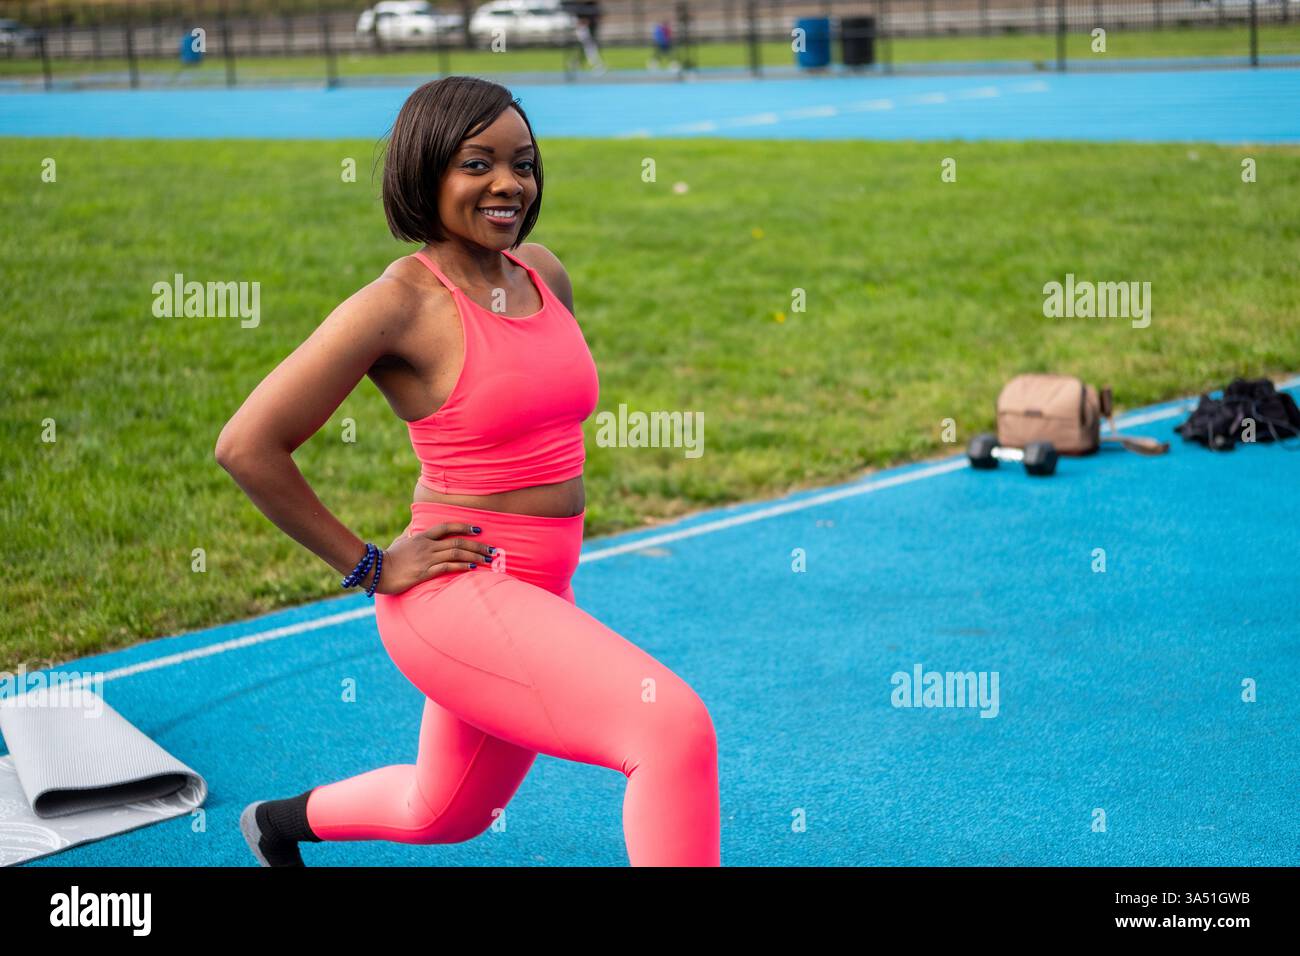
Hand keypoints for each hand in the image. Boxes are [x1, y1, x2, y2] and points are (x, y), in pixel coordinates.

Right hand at [370, 523, 494, 595]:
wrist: (376, 571)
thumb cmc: (388, 557)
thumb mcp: (399, 541)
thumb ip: (409, 533)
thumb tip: (413, 526)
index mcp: (422, 537)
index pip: (446, 527)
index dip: (464, 527)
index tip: (479, 530)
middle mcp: (427, 546)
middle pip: (457, 542)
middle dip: (478, 545)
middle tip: (492, 550)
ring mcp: (426, 558)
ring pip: (456, 554)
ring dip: (475, 556)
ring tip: (488, 560)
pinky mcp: (425, 572)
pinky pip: (447, 567)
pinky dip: (461, 566)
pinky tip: (472, 568)